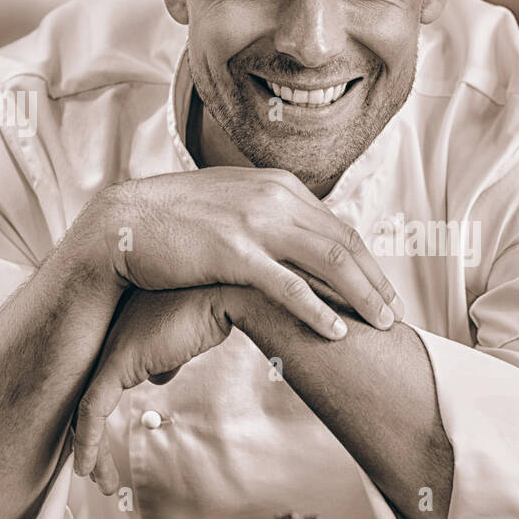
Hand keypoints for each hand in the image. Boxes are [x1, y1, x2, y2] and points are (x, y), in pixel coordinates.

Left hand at [70, 283, 261, 492]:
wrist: (229, 293)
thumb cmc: (215, 309)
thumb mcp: (187, 336)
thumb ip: (168, 356)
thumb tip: (159, 376)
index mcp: (123, 330)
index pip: (101, 382)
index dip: (100, 419)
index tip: (106, 449)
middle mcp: (110, 338)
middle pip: (88, 398)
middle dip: (88, 440)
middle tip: (98, 473)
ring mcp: (110, 349)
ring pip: (84, 410)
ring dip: (89, 449)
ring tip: (100, 481)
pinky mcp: (117, 363)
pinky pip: (91, 412)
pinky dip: (88, 443)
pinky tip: (87, 468)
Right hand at [97, 167, 400, 339]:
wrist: (122, 222)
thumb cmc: (174, 222)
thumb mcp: (232, 205)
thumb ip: (268, 217)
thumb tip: (293, 240)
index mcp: (279, 186)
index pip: (338, 227)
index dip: (367, 263)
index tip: (385, 291)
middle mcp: (275, 197)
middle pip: (344, 243)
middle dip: (376, 281)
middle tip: (397, 314)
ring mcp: (255, 222)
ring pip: (328, 260)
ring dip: (362, 295)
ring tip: (382, 324)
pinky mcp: (233, 251)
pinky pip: (288, 286)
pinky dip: (318, 309)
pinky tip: (337, 332)